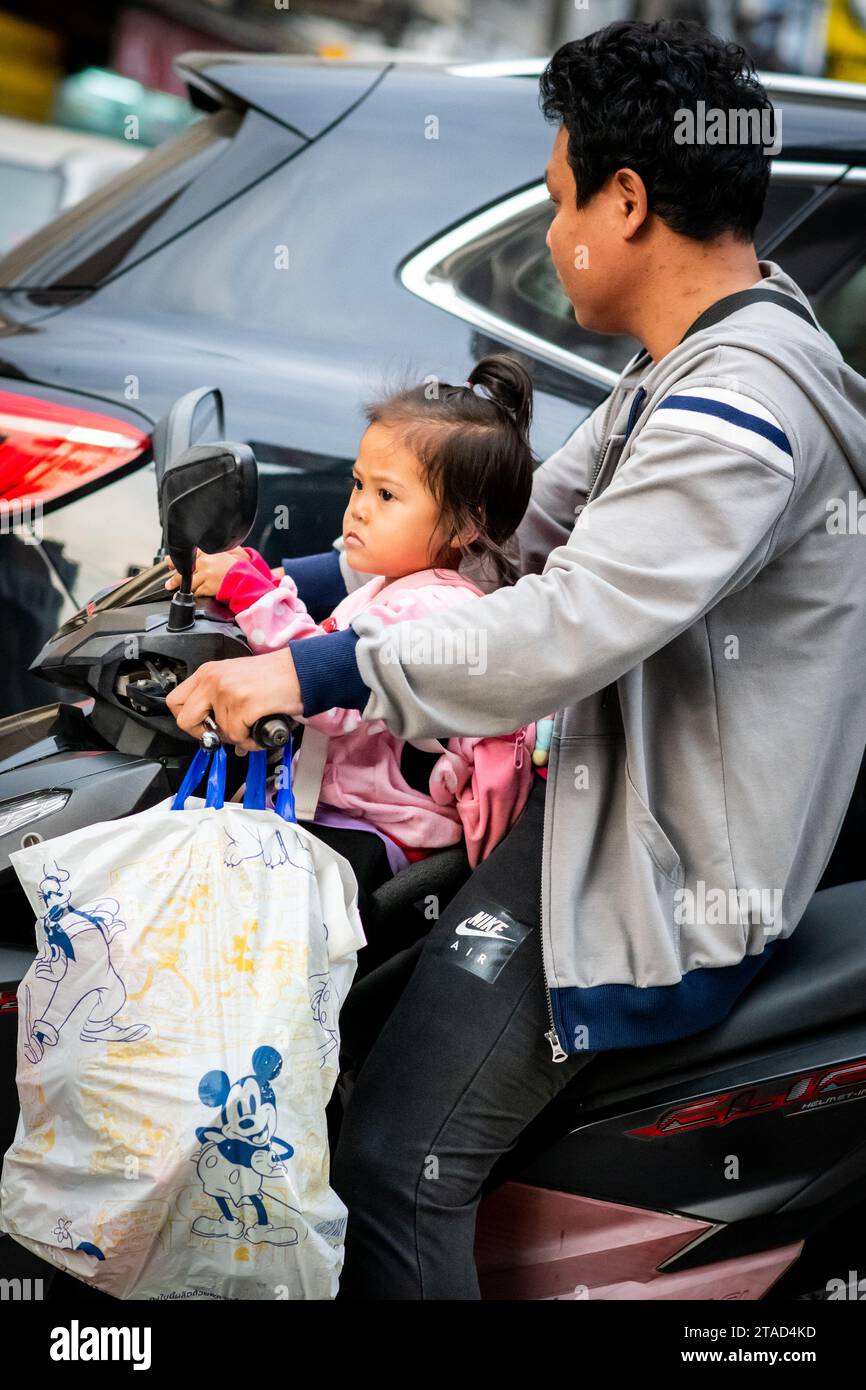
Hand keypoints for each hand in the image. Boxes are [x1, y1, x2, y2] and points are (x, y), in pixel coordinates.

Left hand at [164, 547, 248, 596]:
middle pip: (184, 571)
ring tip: (181, 590)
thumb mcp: (220, 555)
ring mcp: (206, 574)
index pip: (187, 556)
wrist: (244, 579)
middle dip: (174, 579)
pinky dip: (197, 593)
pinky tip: (199, 592)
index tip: (169, 564)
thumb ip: (205, 556)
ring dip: (185, 588)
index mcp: (207, 553)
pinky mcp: (208, 586)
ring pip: (188, 583)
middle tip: (169, 584)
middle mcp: (205, 562)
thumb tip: (186, 561)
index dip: (174, 562)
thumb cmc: (234, 568)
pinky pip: (196, 592)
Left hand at [166, 649, 302, 749]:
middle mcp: (212, 680)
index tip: (205, 724)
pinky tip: (259, 730)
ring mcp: (227, 691)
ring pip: (219, 732)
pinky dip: (250, 740)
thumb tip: (210, 730)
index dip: (187, 719)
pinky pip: (238, 736)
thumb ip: (216, 699)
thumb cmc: (273, 676)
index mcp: (207, 672)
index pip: (175, 701)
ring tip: (252, 726)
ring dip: (237, 736)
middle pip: (185, 720)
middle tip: (222, 732)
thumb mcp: (234, 678)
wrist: (300, 671)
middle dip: (204, 733)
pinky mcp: (243, 704)